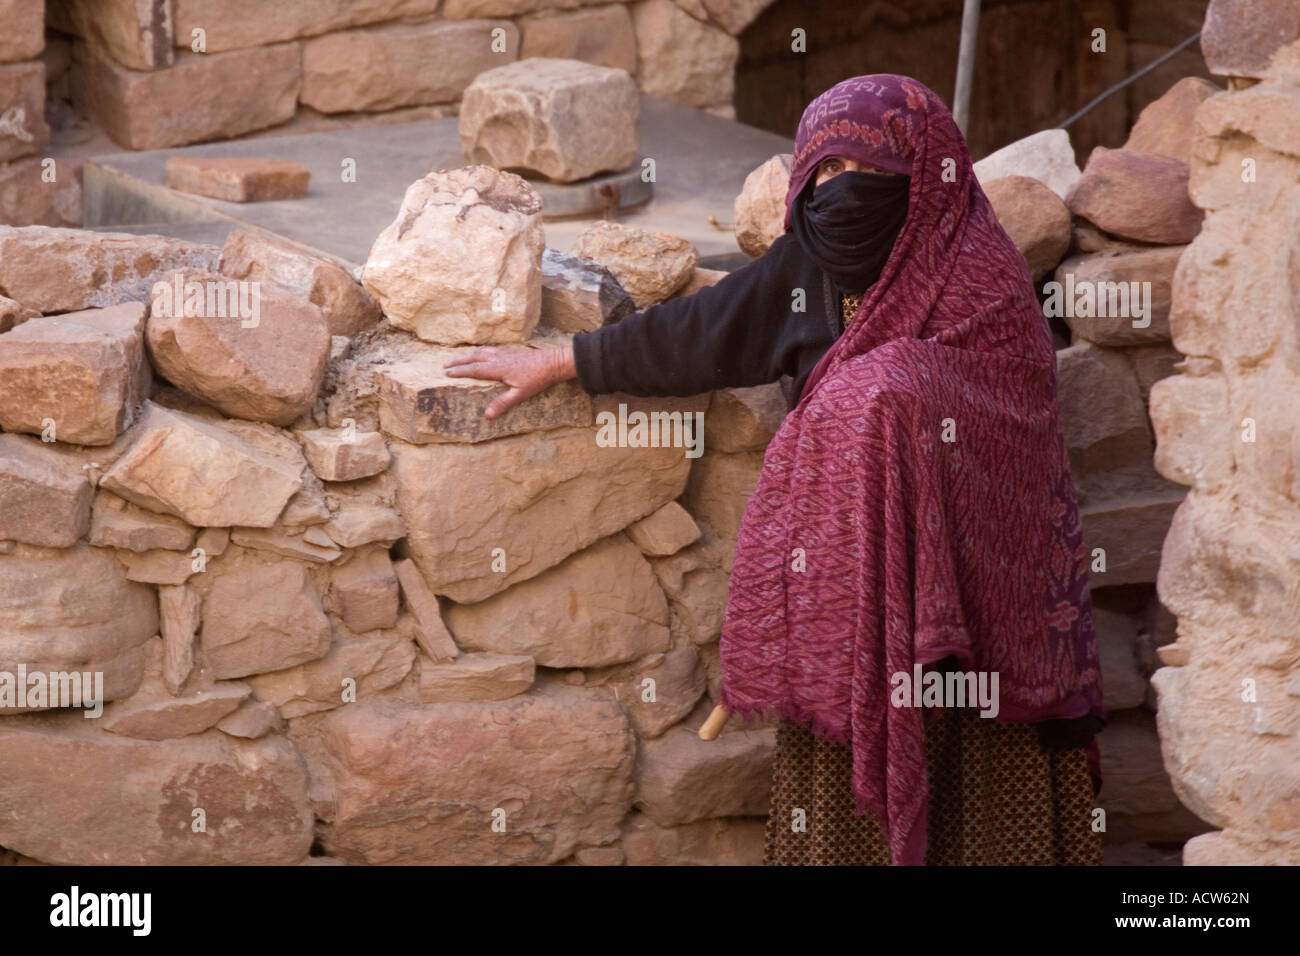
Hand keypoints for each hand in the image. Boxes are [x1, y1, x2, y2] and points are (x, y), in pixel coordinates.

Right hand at [443, 345, 576, 418]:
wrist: (553, 362)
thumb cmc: (538, 379)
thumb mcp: (520, 394)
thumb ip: (503, 403)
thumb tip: (487, 415)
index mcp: (498, 368)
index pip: (474, 369)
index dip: (459, 371)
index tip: (447, 373)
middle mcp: (498, 358)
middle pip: (473, 357)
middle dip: (458, 361)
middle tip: (445, 365)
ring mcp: (504, 352)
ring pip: (481, 351)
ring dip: (467, 354)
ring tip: (458, 358)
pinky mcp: (510, 351)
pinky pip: (489, 349)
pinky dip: (479, 350)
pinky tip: (481, 353)